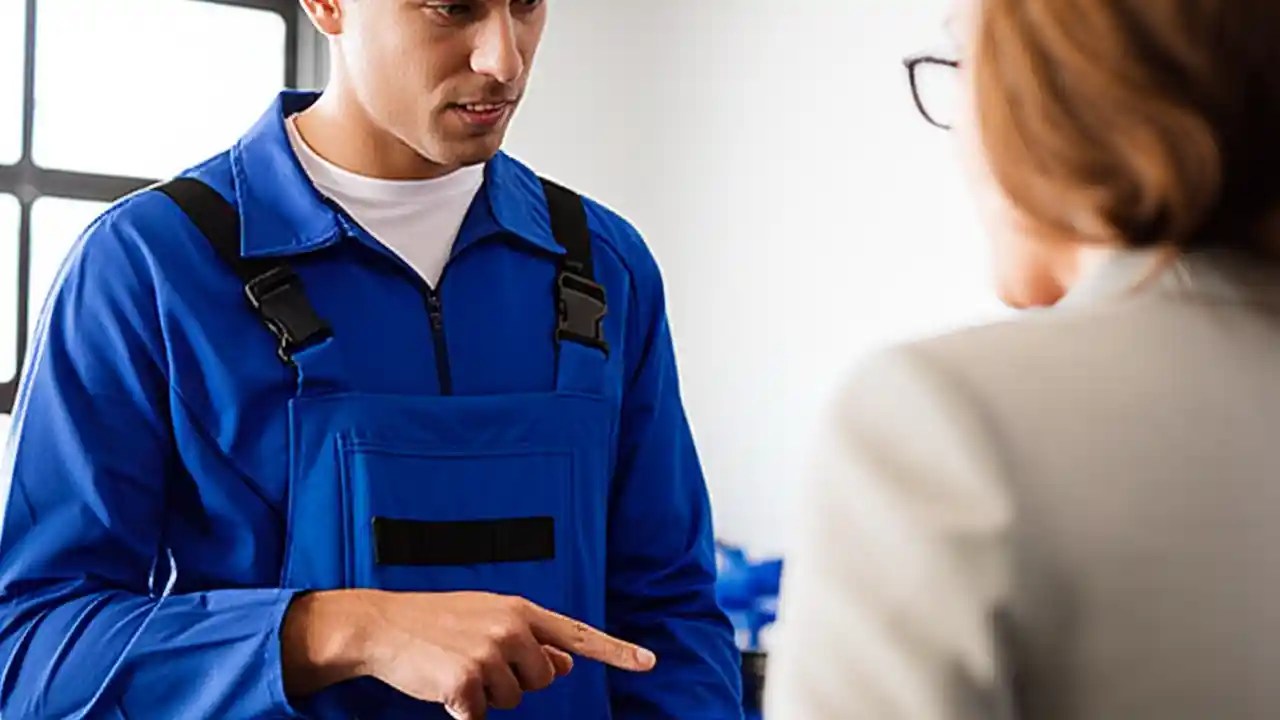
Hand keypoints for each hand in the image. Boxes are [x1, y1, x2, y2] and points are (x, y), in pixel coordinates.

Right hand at [282, 590, 655, 718]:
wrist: (384, 626)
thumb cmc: (437, 622)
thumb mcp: (489, 618)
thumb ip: (531, 637)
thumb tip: (567, 662)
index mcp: (520, 610)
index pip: (578, 634)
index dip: (616, 651)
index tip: (648, 662)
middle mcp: (511, 628)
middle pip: (544, 679)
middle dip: (517, 681)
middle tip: (480, 661)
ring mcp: (490, 654)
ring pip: (515, 701)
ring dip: (488, 695)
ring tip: (458, 667)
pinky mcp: (466, 681)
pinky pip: (481, 715)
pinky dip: (462, 709)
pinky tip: (444, 686)